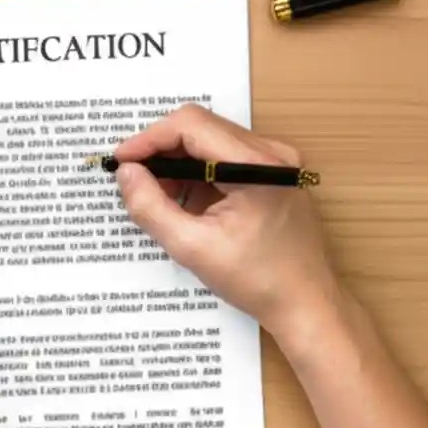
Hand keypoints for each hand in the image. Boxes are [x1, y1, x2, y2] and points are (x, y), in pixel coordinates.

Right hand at [113, 104, 341, 339]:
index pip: (191, 125)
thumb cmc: (257, 280)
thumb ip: (151, 207)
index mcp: (255, 165)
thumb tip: (126, 174)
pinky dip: (198, 172)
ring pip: (211, 140)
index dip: (149, 138)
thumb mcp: (192, 247)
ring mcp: (277, 160)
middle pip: (201, 127)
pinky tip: (185, 201)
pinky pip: (225, 157)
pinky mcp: (275, 173)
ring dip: (178, 162)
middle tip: (134, 181)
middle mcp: (271, 152)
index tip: (121, 162)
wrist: (307, 303)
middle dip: (161, 150)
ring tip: (158, 197)